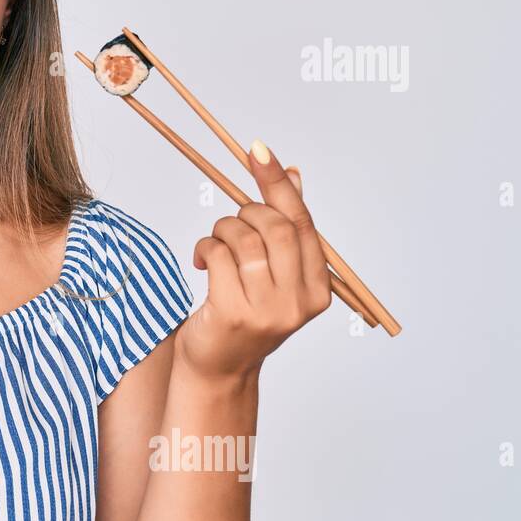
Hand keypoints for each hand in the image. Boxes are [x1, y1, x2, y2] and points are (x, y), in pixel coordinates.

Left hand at [175, 141, 331, 384]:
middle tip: (229, 224)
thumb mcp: (271, 276)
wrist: (218, 371)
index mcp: (317, 290)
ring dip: (221, 231)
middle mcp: (299, 302)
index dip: (278, 183)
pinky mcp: (233, 313)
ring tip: (213, 246)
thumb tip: (294, 174)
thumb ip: (285, 231)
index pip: (303, 224)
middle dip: (245, 213)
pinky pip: (219, 256)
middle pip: (275, 228)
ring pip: (244, 239)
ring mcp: (268, 311)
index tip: (257, 149)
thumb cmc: (243, 316)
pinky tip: (202, 262)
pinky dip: (205, 248)